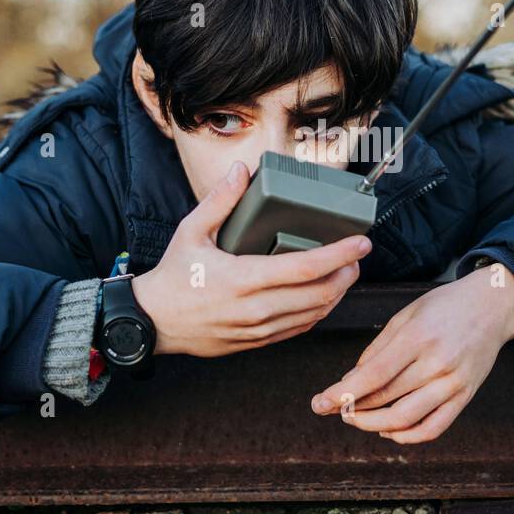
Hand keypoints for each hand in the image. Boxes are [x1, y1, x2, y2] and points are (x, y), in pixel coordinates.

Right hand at [131, 159, 371, 357]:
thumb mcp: (190, 233)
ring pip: (314, 315)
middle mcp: (256, 309)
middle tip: (357, 256)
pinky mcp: (257, 342)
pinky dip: (318, 312)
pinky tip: (323, 296)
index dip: (339, 254)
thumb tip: (240, 171)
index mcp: (243, 279)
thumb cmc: (172, 278)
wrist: (153, 324)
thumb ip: (219, 201)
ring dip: (337, 294)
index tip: (361, 243)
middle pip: (320, 294)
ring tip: (346, 273)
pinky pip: (298, 329)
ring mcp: (258, 330)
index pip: (305, 267)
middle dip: (347, 274)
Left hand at [309, 265, 513, 442]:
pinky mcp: (465, 397)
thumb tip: (351, 382)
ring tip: (355, 418)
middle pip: (385, 398)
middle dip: (352, 409)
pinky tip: (388, 430)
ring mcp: (454, 383)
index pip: (372, 376)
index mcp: (418, 337)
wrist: (493, 306)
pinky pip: (433, 428)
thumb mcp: (406, 315)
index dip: (342, 394)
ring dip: (373, 425)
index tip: (320, 403)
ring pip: (405, 419)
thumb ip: (378, 349)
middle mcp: (438, 363)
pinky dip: (406, 436)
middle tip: (332, 409)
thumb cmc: (445, 306)